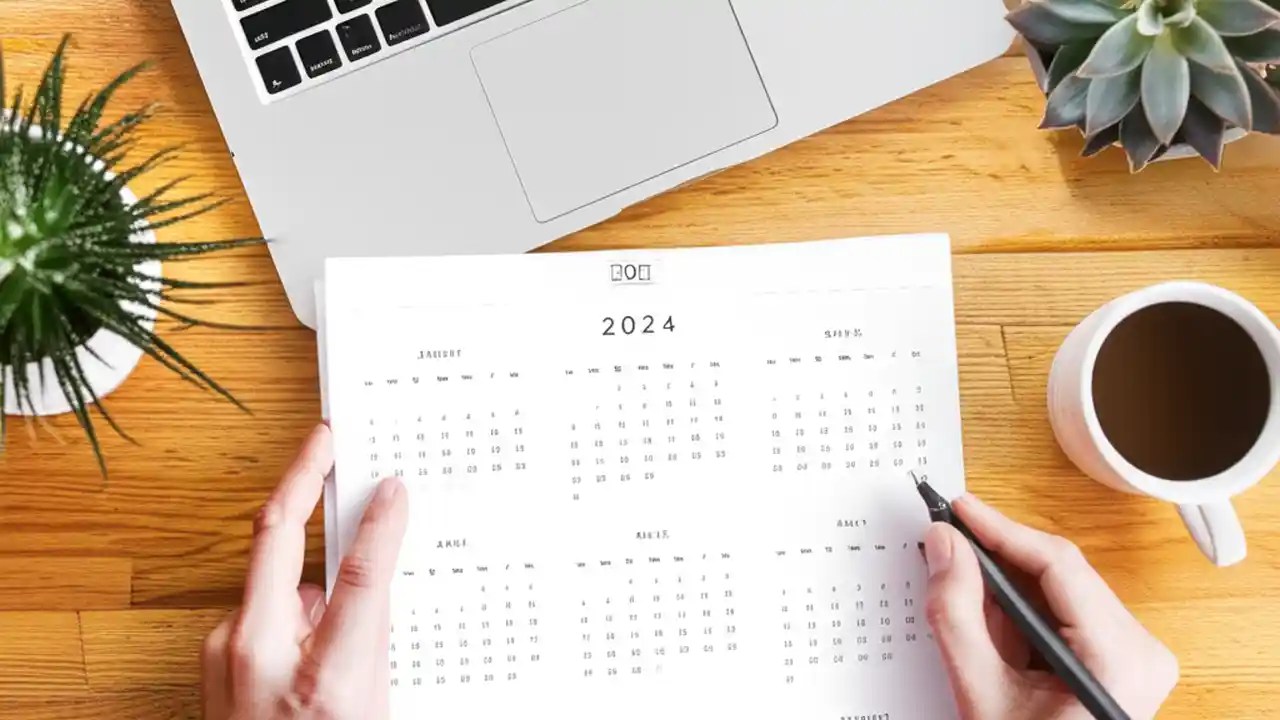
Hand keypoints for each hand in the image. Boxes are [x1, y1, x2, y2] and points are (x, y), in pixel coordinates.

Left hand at [202, 424, 408, 719]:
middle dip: (300, 480)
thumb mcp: (371, 701)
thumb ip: (369, 635)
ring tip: (336, 564)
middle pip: (277, 541)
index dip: (380, 522)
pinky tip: (311, 623)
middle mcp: (259, 659)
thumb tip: (363, 582)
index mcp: (319, 678)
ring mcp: (224, 655)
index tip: (391, 485)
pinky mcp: (213, 657)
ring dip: (302, 565)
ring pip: (270, 578)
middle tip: (325, 441)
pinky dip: (286, 603)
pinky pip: (258, 606)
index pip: (360, 576)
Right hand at [923, 494, 1177, 719]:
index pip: (1058, 565)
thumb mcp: (982, 692)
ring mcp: (1132, 655)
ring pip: (1057, 589)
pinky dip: (1018, 609)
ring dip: (1004, 583)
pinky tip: (984, 612)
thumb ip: (957, 613)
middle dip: (996, 556)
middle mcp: (1141, 650)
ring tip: (956, 579)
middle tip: (944, 537)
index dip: (1001, 530)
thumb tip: (944, 546)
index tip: (959, 508)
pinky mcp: (1115, 659)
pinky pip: (1061, 613)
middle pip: (1058, 573)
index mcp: (1122, 659)